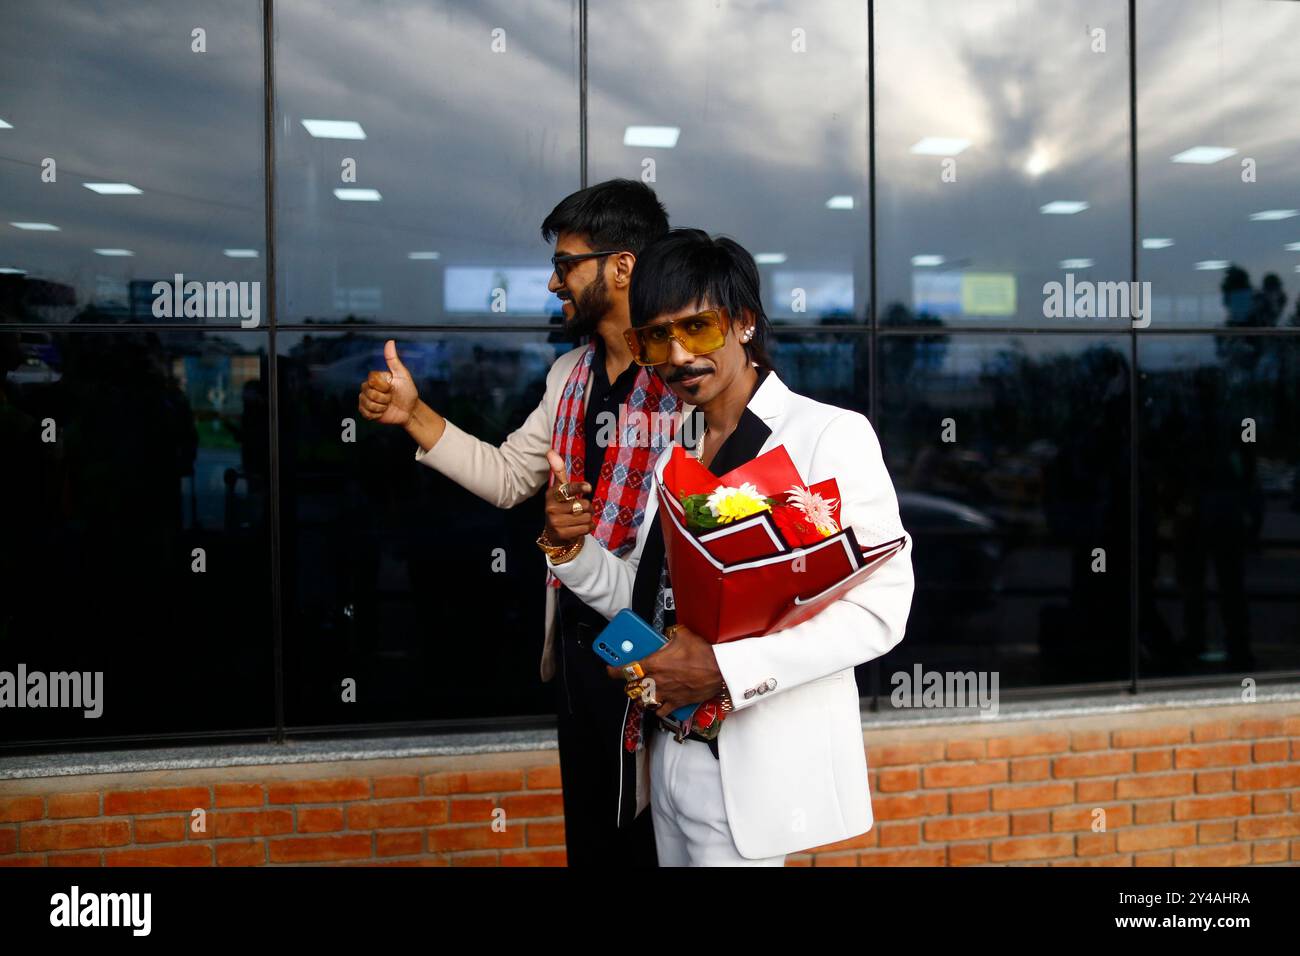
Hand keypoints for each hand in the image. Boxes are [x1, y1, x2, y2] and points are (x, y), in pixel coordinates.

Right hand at [358, 339, 418, 425]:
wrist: (410, 411)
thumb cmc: (408, 392)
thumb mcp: (402, 375)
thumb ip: (393, 359)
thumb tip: (390, 341)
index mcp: (376, 378)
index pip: (371, 380)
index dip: (383, 386)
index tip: (391, 388)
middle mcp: (368, 388)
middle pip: (367, 392)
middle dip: (383, 398)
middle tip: (391, 398)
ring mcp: (367, 400)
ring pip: (366, 403)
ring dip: (380, 407)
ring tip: (387, 405)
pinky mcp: (367, 412)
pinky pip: (365, 413)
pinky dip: (376, 414)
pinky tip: (383, 412)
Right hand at [543, 448, 592, 543]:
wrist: (553, 534)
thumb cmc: (560, 507)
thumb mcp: (559, 489)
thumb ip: (558, 471)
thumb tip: (550, 451)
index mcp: (552, 494)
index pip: (568, 489)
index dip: (579, 488)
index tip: (588, 488)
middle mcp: (551, 507)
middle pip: (584, 505)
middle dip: (588, 508)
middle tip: (582, 509)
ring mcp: (555, 521)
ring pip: (586, 517)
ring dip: (588, 519)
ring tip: (580, 519)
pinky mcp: (561, 534)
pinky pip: (585, 528)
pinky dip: (588, 528)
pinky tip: (580, 527)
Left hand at [607, 625, 721, 714]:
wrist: (720, 671)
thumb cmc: (703, 653)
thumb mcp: (683, 635)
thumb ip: (670, 634)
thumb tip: (667, 633)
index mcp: (654, 663)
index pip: (626, 670)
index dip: (614, 670)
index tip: (611, 669)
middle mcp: (657, 681)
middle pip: (632, 687)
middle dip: (629, 683)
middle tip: (631, 678)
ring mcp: (666, 694)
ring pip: (643, 701)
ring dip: (641, 696)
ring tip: (643, 690)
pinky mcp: (676, 703)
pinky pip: (660, 711)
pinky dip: (657, 709)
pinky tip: (658, 704)